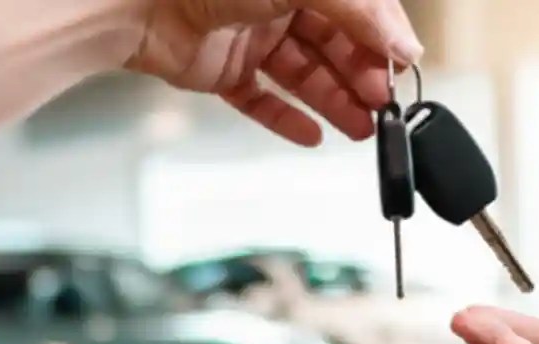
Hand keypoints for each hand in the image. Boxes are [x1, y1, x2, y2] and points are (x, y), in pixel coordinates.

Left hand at [124, 0, 421, 145]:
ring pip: (303, 76)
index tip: (403, 69)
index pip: (359, 8)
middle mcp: (276, 0)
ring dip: (335, 103)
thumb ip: (359, 11)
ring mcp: (248, 36)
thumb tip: (403, 42)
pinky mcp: (221, 70)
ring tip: (361, 130)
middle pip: (333, 44)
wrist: (134, 2)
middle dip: (361, 77)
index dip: (382, 39)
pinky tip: (313, 135)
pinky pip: (261, 99)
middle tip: (382, 107)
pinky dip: (287, 119)